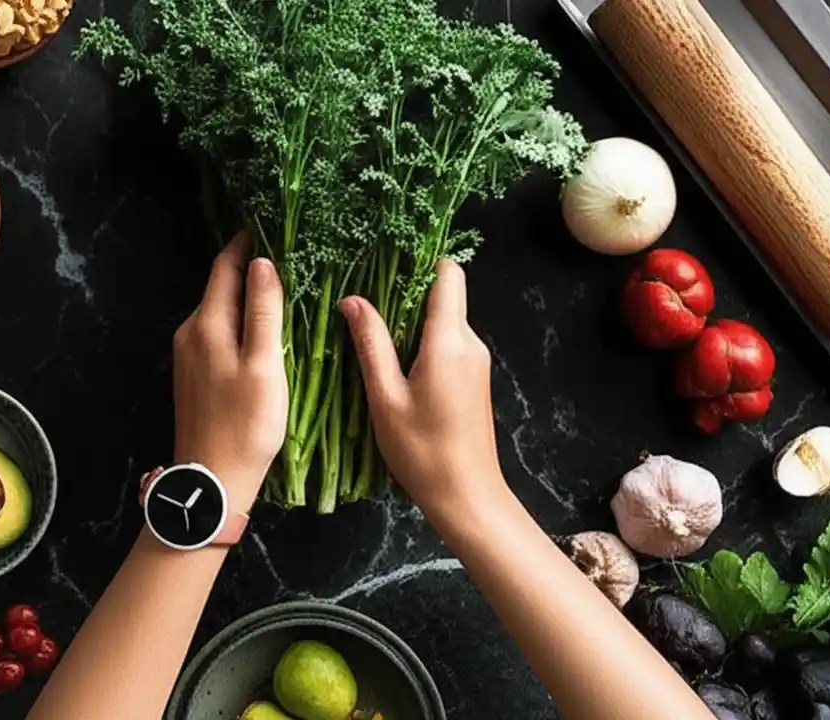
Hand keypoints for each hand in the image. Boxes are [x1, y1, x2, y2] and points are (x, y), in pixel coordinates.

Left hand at [173, 233, 287, 513]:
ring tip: (282, 289)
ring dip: (246, 298)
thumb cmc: (246, 424)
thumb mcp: (264, 364)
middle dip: (248, 269)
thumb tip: (263, 263)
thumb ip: (264, 311)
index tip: (272, 225)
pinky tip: (262, 332)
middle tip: (287, 255)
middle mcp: (190, 333)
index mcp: (206, 324)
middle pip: (220, 288)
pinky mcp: (194, 377)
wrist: (212, 481)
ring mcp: (188, 356)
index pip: (224, 268)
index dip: (246, 244)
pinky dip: (239, 324)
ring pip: (220, 313)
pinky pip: (218, 335)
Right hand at [340, 260, 508, 520]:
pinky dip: (420, 343)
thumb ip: (371, 344)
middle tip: (362, 298)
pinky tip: (391, 362)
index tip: (385, 258)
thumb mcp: (385, 397)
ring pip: (443, 322)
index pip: (448, 275)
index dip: (421, 259)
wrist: (467, 495)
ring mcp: (476, 362)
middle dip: (405, 292)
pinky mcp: (473, 379)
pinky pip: (447, 345)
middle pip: (443, 296)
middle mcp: (470, 343)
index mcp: (450, 341)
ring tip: (368, 330)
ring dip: (409, 322)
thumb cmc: (422, 451)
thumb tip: (353, 300)